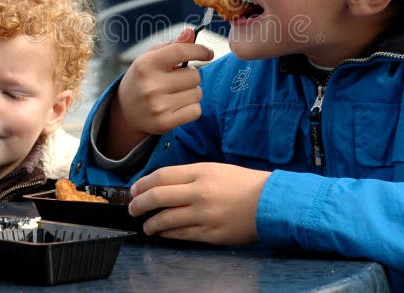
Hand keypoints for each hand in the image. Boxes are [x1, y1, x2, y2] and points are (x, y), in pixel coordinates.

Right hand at [104, 28, 213, 156]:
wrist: (126, 110)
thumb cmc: (143, 78)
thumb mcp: (151, 58)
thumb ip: (173, 45)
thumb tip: (190, 32)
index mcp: (146, 64)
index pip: (181, 51)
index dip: (200, 50)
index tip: (208, 53)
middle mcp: (150, 85)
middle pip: (194, 76)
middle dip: (190, 76)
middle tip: (177, 80)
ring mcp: (157, 106)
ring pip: (197, 94)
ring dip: (191, 92)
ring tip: (175, 93)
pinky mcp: (164, 123)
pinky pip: (196, 111)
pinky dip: (191, 108)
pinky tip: (177, 106)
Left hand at [128, 162, 270, 243]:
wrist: (271, 202)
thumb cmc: (244, 184)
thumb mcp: (216, 169)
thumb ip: (190, 176)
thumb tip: (163, 185)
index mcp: (201, 172)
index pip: (162, 176)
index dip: (143, 184)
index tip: (134, 190)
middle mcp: (200, 192)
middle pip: (158, 197)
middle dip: (139, 204)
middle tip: (132, 208)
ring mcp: (204, 214)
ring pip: (166, 220)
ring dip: (151, 223)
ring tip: (146, 225)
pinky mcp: (210, 233)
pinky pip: (181, 235)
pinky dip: (168, 234)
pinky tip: (163, 233)